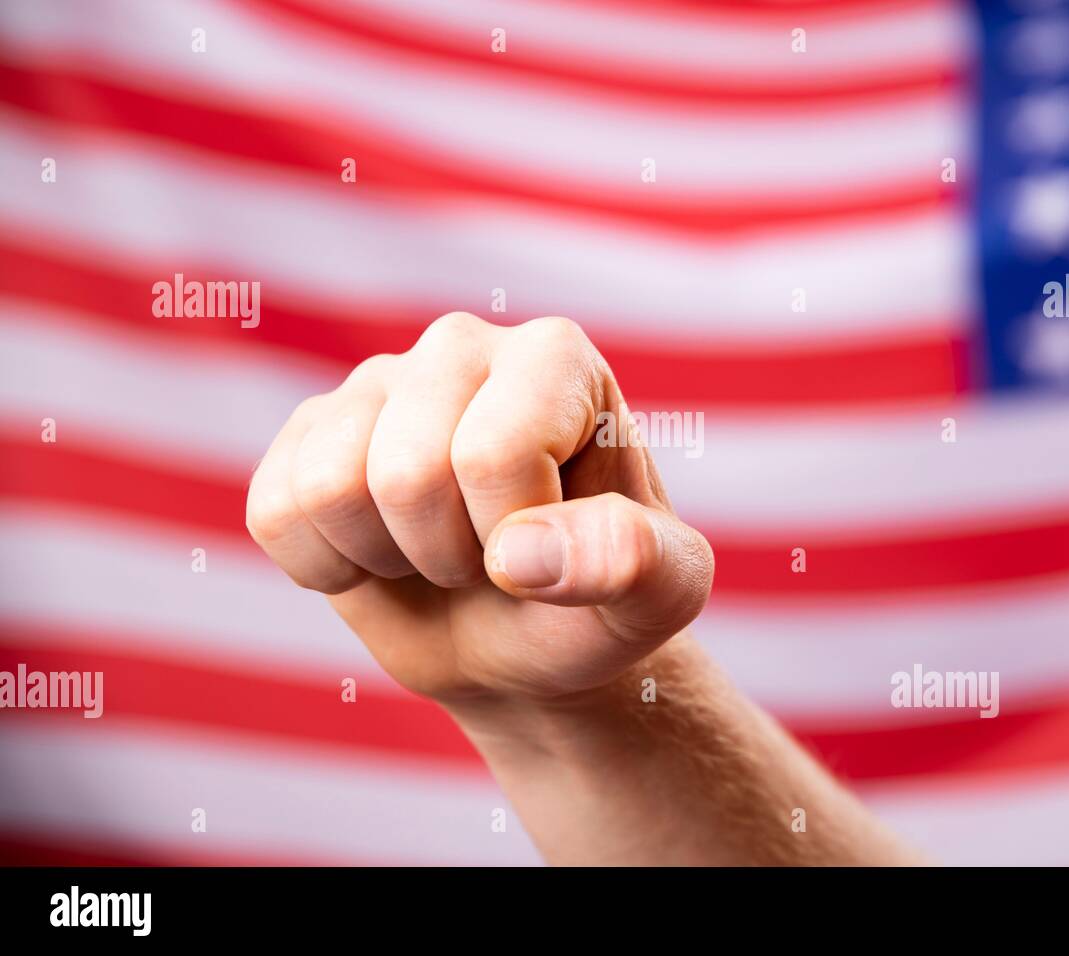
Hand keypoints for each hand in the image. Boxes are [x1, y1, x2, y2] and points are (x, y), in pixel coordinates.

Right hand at [246, 313, 713, 702]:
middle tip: (491, 559)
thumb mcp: (660, 595)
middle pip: (405, 474)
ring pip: (328, 490)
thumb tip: (521, 555)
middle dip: (450, 556)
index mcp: (555, 356)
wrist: (529, 642)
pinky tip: (383, 553)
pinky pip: (275, 514)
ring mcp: (375, 384)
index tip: (551, 551)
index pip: (494, 453)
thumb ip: (633, 563)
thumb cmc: (601, 602)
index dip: (516, 540)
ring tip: (440, 552)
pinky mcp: (308, 434)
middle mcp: (461, 345)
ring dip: (387, 560)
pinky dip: (327, 568)